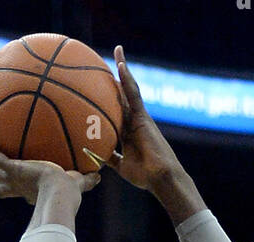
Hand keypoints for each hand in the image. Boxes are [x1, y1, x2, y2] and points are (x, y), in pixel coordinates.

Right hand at [0, 129, 100, 204]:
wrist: (60, 193)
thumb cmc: (69, 193)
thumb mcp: (79, 183)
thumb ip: (87, 180)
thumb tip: (100, 176)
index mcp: (30, 191)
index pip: (17, 190)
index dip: (12, 185)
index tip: (11, 180)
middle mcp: (18, 187)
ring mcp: (12, 179)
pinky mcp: (11, 170)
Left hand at [108, 45, 180, 189]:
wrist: (160, 177)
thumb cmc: (144, 176)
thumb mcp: (121, 166)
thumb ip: (110, 157)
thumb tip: (93, 153)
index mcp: (127, 131)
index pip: (115, 110)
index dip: (107, 98)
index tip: (97, 86)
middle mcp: (133, 120)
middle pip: (122, 94)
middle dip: (115, 79)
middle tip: (105, 62)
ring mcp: (139, 116)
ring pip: (129, 88)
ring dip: (123, 69)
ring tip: (118, 51)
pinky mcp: (143, 116)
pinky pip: (134, 93)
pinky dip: (127, 79)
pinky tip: (121, 65)